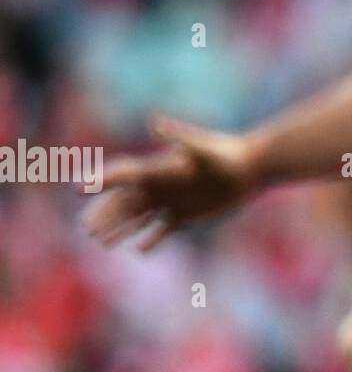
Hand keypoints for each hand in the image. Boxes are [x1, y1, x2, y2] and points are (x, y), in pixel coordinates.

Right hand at [82, 114, 257, 250]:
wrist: (252, 166)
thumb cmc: (227, 152)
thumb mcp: (201, 146)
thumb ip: (178, 135)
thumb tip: (154, 122)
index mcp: (160, 168)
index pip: (124, 176)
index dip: (102, 181)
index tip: (80, 189)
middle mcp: (163, 185)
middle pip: (127, 202)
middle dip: (106, 214)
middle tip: (87, 228)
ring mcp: (174, 201)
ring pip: (140, 218)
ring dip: (121, 228)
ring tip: (102, 241)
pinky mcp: (189, 214)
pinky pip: (164, 230)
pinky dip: (152, 240)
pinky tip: (139, 249)